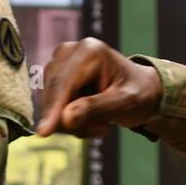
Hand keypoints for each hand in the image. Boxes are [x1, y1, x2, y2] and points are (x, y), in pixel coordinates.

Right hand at [36, 38, 162, 137]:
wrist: (141, 89)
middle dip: (71, 119)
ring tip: (102, 123)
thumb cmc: (138, 93)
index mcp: (89, 51)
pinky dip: (70, 120)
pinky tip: (93, 120)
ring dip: (74, 122)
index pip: (63, 82)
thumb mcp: (126, 102)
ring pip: (50, 102)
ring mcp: (60, 63)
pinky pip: (52, 106)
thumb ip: (96, 109)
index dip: (53, 108)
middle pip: (52, 92)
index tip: (44, 133)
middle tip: (103, 129)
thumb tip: (64, 119)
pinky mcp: (56, 77)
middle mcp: (69, 52)